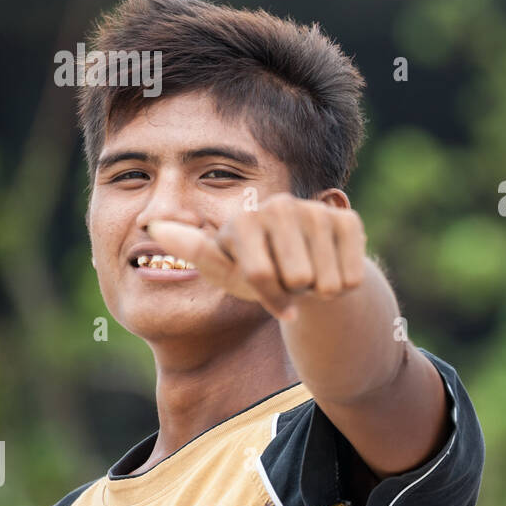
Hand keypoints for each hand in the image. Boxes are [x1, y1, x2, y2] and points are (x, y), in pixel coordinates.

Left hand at [148, 195, 366, 321]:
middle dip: (295, 292)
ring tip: (310, 275)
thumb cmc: (259, 274)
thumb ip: (192, 250)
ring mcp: (316, 210)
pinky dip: (344, 283)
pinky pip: (352, 274)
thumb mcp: (225, 271)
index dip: (270, 298)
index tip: (271, 300)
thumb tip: (153, 225)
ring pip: (327, 280)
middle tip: (291, 282)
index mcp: (244, 219)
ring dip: (320, 290)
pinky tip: (331, 268)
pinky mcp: (348, 220)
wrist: (308, 273)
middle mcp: (280, 205)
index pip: (259, 276)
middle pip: (295, 278)